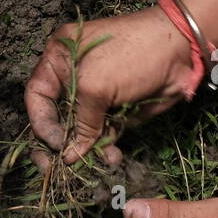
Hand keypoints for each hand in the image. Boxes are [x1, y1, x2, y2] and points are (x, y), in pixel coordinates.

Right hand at [26, 6, 193, 164]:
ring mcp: (97, 94)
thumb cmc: (131, 56)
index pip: (37, 95)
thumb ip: (80, 121)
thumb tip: (69, 156)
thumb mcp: (96, 85)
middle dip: (60, 142)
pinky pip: (103, 134)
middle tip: (59, 167)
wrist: (180, 51)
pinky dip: (106, 147)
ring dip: (86, 149)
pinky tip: (113, 156)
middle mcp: (74, 76)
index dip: (41, 121)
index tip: (53, 143)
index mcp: (60, 57)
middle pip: (56, 116)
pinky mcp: (118, 109)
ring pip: (81, 130)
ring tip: (100, 160)